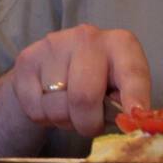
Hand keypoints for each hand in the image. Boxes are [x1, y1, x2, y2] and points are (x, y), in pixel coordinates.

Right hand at [10, 24, 151, 137]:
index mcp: (121, 44)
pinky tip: (49, 101)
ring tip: (69, 108)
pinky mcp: (27, 59)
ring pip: (57, 107)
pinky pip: (35, 109)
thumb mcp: (119, 88)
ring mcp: (55, 44)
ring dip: (64, 120)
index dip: (134, 98)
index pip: (131, 73)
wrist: (53, 69)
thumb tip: (133, 120)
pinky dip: (43, 117)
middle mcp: (88, 37)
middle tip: (90, 125)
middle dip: (88, 124)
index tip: (134, 117)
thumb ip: (129, 103)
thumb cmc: (97, 83)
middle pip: (84, 97)